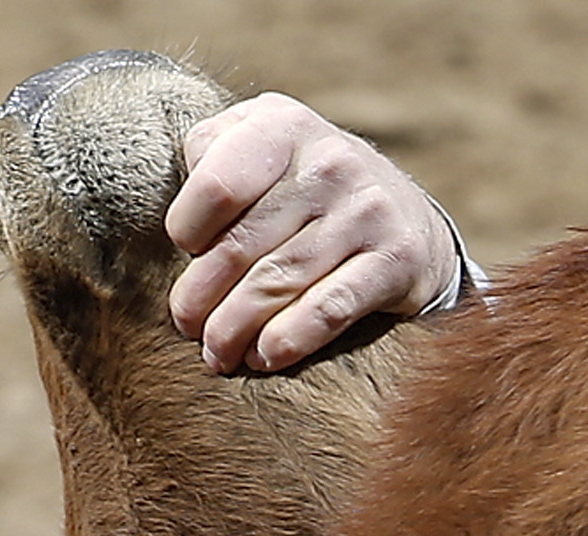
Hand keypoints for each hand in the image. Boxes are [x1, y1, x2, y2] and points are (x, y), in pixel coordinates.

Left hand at [167, 94, 460, 374]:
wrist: (404, 216)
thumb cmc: (304, 190)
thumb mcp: (261, 147)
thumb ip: (213, 154)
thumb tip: (183, 201)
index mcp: (284, 127)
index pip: (215, 187)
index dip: (187, 233)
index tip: (189, 257)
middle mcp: (329, 161)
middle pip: (238, 249)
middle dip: (200, 301)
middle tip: (187, 328)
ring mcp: (366, 209)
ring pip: (275, 285)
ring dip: (233, 331)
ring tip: (216, 354)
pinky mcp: (396, 258)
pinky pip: (325, 311)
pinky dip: (286, 341)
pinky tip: (264, 357)